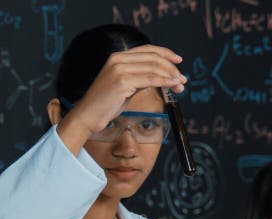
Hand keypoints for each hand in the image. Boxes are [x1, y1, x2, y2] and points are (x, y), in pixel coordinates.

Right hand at [60, 45, 186, 136]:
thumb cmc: (106, 104)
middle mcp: (118, 59)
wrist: (89, 115)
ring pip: (153, 68)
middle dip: (171, 68)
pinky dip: (165, 82)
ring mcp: (119, 69)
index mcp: (118, 57)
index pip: (147, 49)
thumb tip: (161, 77)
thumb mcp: (125, 86)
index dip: (165, 53)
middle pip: (153, 57)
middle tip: (183, 79)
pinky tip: (173, 85)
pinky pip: (150, 79)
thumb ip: (140, 78)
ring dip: (171, 76)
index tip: (178, 61)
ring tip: (180, 85)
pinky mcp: (122, 81)